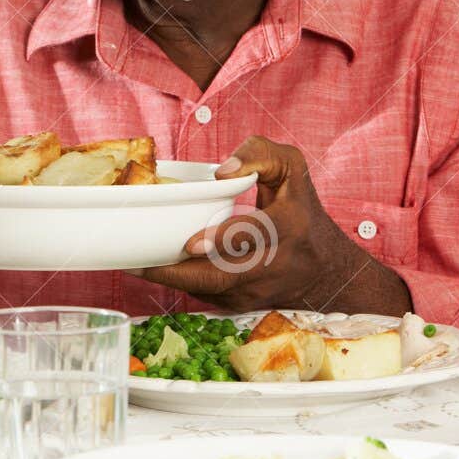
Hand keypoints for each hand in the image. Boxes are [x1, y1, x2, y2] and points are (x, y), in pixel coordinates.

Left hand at [138, 135, 409, 313]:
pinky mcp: (240, 305)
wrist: (326, 271)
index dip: (222, 240)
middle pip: (218, 277)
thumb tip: (222, 170)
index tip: (192, 243)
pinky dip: (176, 284)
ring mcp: (255, 291)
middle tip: (137, 261)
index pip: (252, 235)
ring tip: (132, 264)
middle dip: (175, 273)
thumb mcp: (292, 171)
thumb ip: (260, 154)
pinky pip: (202, 296)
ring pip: (205, 292)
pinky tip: (151, 269)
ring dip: (167, 280)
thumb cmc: (302, 212)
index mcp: (286, 227)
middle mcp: (271, 265)